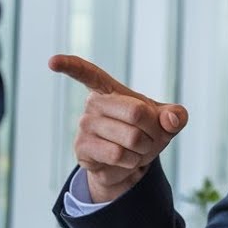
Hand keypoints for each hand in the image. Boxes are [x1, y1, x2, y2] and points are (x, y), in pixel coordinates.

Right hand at [50, 54, 188, 202]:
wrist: (130, 165)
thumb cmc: (146, 133)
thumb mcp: (167, 122)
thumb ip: (176, 116)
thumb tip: (169, 120)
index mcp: (108, 89)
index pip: (87, 72)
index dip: (69, 65)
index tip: (52, 62)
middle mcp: (93, 103)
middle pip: (136, 113)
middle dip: (154, 131)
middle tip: (148, 137)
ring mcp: (85, 125)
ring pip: (131, 138)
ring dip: (144, 150)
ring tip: (135, 150)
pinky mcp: (82, 148)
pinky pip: (118, 155)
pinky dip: (132, 162)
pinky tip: (124, 161)